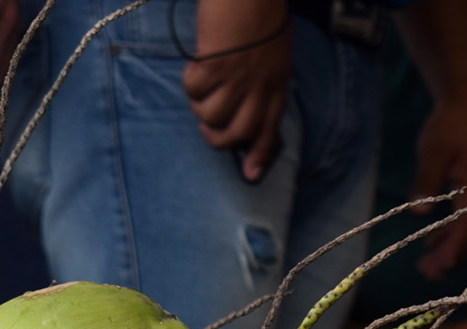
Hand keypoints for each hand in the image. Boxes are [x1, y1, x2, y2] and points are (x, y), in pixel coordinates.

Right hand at [182, 0, 290, 181]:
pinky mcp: (216, 67)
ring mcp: (238, 78)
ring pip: (211, 115)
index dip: (259, 154)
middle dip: (218, 139)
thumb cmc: (260, 12)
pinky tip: (197, 65)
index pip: (269, 128)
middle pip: (238, 133)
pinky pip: (194, 90)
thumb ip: (262, 80)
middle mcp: (260, 85)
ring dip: (200, 105)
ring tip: (201, 87)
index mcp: (277, 82)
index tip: (251, 175)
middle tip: (207, 128)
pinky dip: (190, 81)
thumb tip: (242, 106)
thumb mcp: (273, 52)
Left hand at [408, 94, 466, 277]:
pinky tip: (430, 243)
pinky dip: (449, 233)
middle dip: (452, 257)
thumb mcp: (433, 151)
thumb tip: (419, 212)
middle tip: (429, 275)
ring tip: (427, 266)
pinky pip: (462, 218)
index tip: (441, 268)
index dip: (454, 249)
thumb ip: (426, 181)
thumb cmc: (450, 124)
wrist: (464, 101)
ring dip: (449, 248)